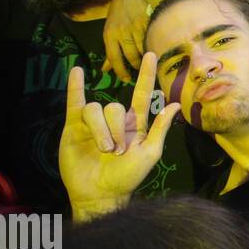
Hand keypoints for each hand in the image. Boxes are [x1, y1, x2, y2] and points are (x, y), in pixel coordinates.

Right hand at [60, 52, 179, 221]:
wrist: (100, 193)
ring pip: (95, 109)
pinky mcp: (73, 127)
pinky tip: (76, 70)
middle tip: (116, 151)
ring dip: (100, 129)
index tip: (151, 55)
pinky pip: (74, 102)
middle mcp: (114, 120)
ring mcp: (93, 123)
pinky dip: (74, 86)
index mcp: (135, 124)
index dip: (146, 75)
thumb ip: (159, 129)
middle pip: (114, 107)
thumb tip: (174, 104)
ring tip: (104, 149)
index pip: (142, 94)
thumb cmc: (128, 176)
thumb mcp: (150, 154)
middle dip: (116, 129)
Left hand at [102, 0, 149, 82]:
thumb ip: (110, 51)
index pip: (114, 58)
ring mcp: (135, 27)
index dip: (120, 71)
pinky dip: (155, 47)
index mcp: (110, 35)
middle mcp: (121, 32)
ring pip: (143, 49)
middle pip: (131, 56)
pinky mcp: (148, 22)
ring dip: (147, 58)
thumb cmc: (119, 14)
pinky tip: (157, 51)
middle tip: (141, 71)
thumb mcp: (110, 31)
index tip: (126, 79)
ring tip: (150, 62)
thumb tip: (105, 70)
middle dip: (136, 66)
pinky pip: (152, 39)